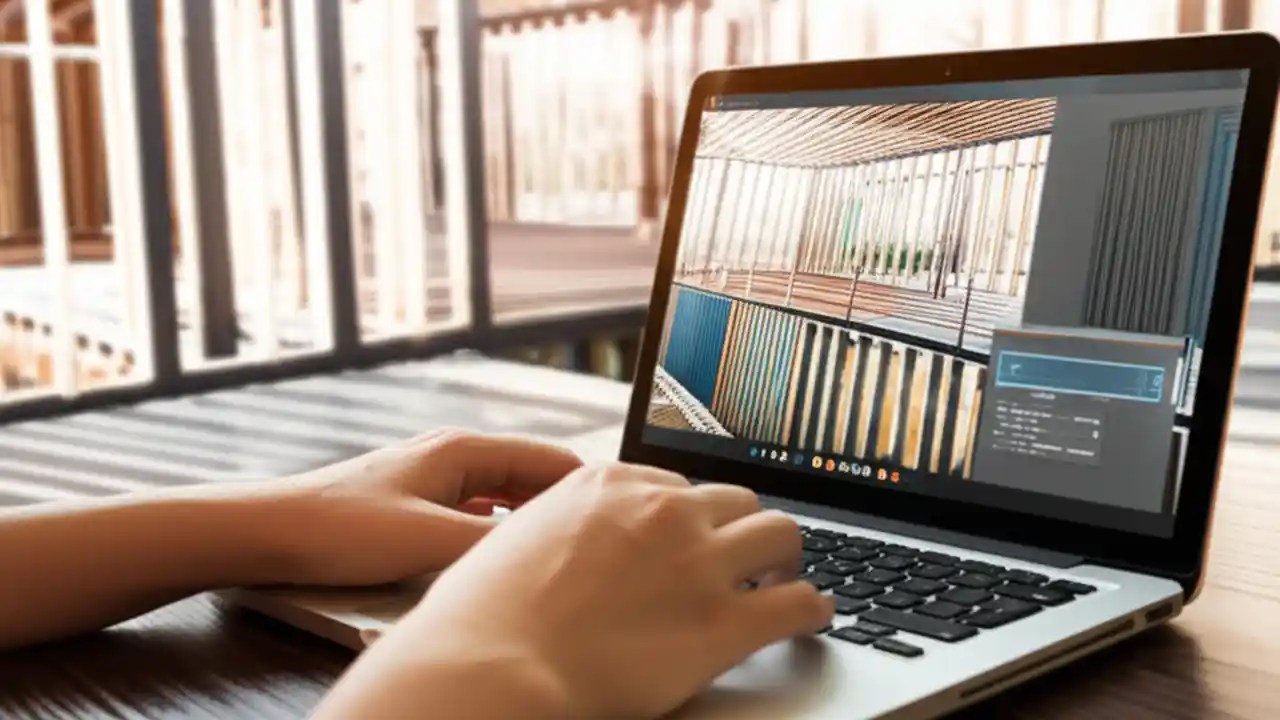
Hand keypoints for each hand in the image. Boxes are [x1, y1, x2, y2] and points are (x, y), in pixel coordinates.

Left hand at [269, 429, 581, 586]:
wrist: (270, 532)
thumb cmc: (343, 527)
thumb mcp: (429, 540)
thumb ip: (492, 545)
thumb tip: (546, 548)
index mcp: (462, 450)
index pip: (548, 458)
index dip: (587, 484)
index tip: (619, 511)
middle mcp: (451, 455)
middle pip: (528, 473)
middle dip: (562, 500)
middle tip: (600, 534)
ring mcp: (430, 477)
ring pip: (500, 493)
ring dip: (530, 515)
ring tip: (560, 545)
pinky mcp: (411, 502)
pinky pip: (474, 509)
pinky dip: (498, 526)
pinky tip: (502, 552)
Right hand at [383, 462, 833, 718]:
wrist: (489, 672)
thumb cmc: (479, 622)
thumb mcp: (508, 545)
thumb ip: (552, 533)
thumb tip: (559, 548)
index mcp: (608, 484)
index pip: (676, 486)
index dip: (689, 519)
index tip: (691, 540)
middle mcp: (661, 510)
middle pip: (736, 501)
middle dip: (740, 530)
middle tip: (741, 562)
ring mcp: (698, 563)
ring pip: (781, 535)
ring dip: (784, 559)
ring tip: (783, 581)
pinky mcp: (725, 624)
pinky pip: (801, 603)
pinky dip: (813, 610)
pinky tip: (811, 619)